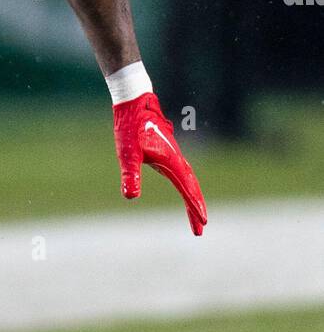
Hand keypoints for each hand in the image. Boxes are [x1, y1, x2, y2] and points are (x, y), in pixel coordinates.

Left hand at [113, 92, 206, 235]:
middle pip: (191, 188)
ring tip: (195, 216)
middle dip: (195, 208)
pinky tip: (184, 189)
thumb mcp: (127, 153)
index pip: (186, 189)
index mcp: (171, 162)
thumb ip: (130, 174)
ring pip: (188, 181)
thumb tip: (131, 196)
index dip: (194, 207)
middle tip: (200, 229)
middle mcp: (176, 159)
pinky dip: (187, 186)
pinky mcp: (167, 151)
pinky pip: (182, 173)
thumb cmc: (130, 126)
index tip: (203, 222)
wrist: (135, 102)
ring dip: (192, 198)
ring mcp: (173, 155)